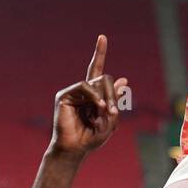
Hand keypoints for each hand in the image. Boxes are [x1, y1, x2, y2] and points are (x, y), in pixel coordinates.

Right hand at [49, 35, 127, 156]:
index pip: (97, 70)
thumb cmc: (91, 138)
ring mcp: (73, 92)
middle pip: (103, 78)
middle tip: (113, 111)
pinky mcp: (64, 96)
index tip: (102, 37)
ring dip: (105, 98)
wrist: (75, 150)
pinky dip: (94, 96)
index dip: (99, 53)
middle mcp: (83, 91)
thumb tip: (123, 79)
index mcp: (93, 95)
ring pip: (96, 82)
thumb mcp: (110, 121)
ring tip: (104, 113)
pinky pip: (84, 87)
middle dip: (112, 93)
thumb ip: (116, 101)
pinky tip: (98, 107)